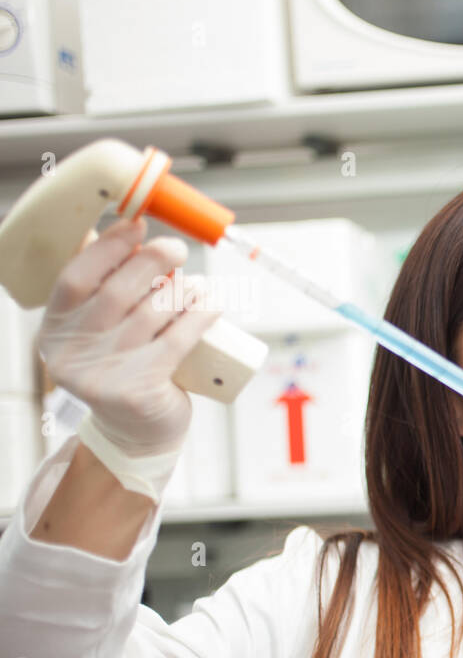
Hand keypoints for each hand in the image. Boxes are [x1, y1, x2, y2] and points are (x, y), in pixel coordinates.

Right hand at [37, 217, 220, 457]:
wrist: (138, 433)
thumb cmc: (125, 367)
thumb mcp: (101, 330)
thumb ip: (101, 287)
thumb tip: (113, 228)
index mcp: (56, 329)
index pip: (74, 278)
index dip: (106, 248)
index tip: (136, 225)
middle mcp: (72, 352)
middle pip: (116, 293)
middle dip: (151, 262)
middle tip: (176, 249)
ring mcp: (103, 374)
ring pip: (151, 314)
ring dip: (181, 290)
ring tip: (197, 285)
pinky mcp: (137, 391)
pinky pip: (176, 342)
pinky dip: (199, 317)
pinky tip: (212, 304)